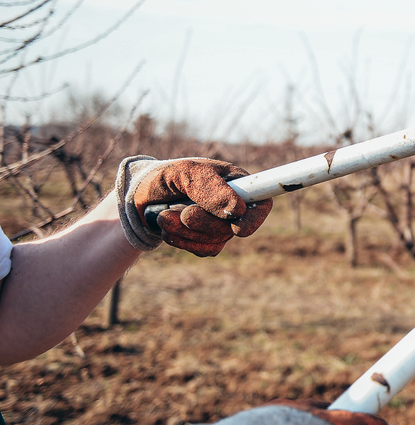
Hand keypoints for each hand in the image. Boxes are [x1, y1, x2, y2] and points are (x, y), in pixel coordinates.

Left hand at [118, 157, 272, 255]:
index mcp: (238, 184)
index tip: (237, 229)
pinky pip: (204, 251)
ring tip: (165, 216)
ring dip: (186, 232)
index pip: (262, 203)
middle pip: (234, 228)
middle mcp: (235, 206)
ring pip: (217, 241)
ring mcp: (222, 225)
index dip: (254, 219)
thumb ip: (210, 188)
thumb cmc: (168, 176)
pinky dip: (183, 242)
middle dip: (204, 224)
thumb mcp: (185, 173)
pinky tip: (169, 229)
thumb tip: (238, 209)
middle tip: (183, 213)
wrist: (141, 195)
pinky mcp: (208, 241)